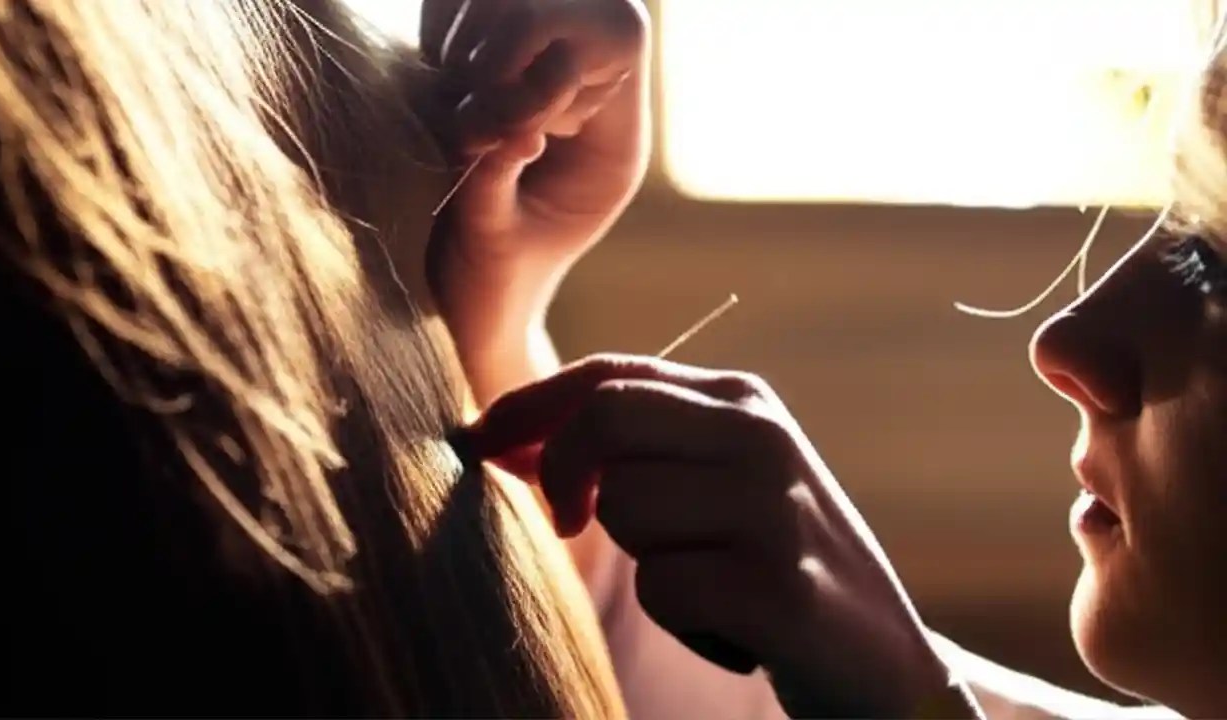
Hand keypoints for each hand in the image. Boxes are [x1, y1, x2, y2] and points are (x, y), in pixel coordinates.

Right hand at [420, 0, 650, 304]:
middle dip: (505, 36)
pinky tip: (434, 83)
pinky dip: (440, 28)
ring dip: (468, 38)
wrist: (464, 304)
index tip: (496, 122)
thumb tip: (513, 125)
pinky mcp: (491, 67)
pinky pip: (468, 9)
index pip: (617, 39)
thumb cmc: (491, 287)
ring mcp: (538, 73)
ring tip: (448, 106)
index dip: (552, 59)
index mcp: (614, 140)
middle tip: (465, 102)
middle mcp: (588, 96)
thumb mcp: (492, 240)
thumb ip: (498, 178)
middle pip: (568, 1)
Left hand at [464, 354, 954, 716]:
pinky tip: (732, 628)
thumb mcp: (719, 482)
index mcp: (745, 401)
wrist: (887, 664)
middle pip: (606, 419)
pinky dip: (682, 619)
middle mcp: (764, 437)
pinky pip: (664, 586)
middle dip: (567, 474)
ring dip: (647, 562)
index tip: (479, 442)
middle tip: (572, 523)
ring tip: (706, 583)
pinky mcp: (781, 587)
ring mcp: (776, 508)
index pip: (609, 374)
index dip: (529, 405)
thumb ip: (636, 447)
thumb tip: (509, 438)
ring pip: (626, 507)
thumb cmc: (774, 566)